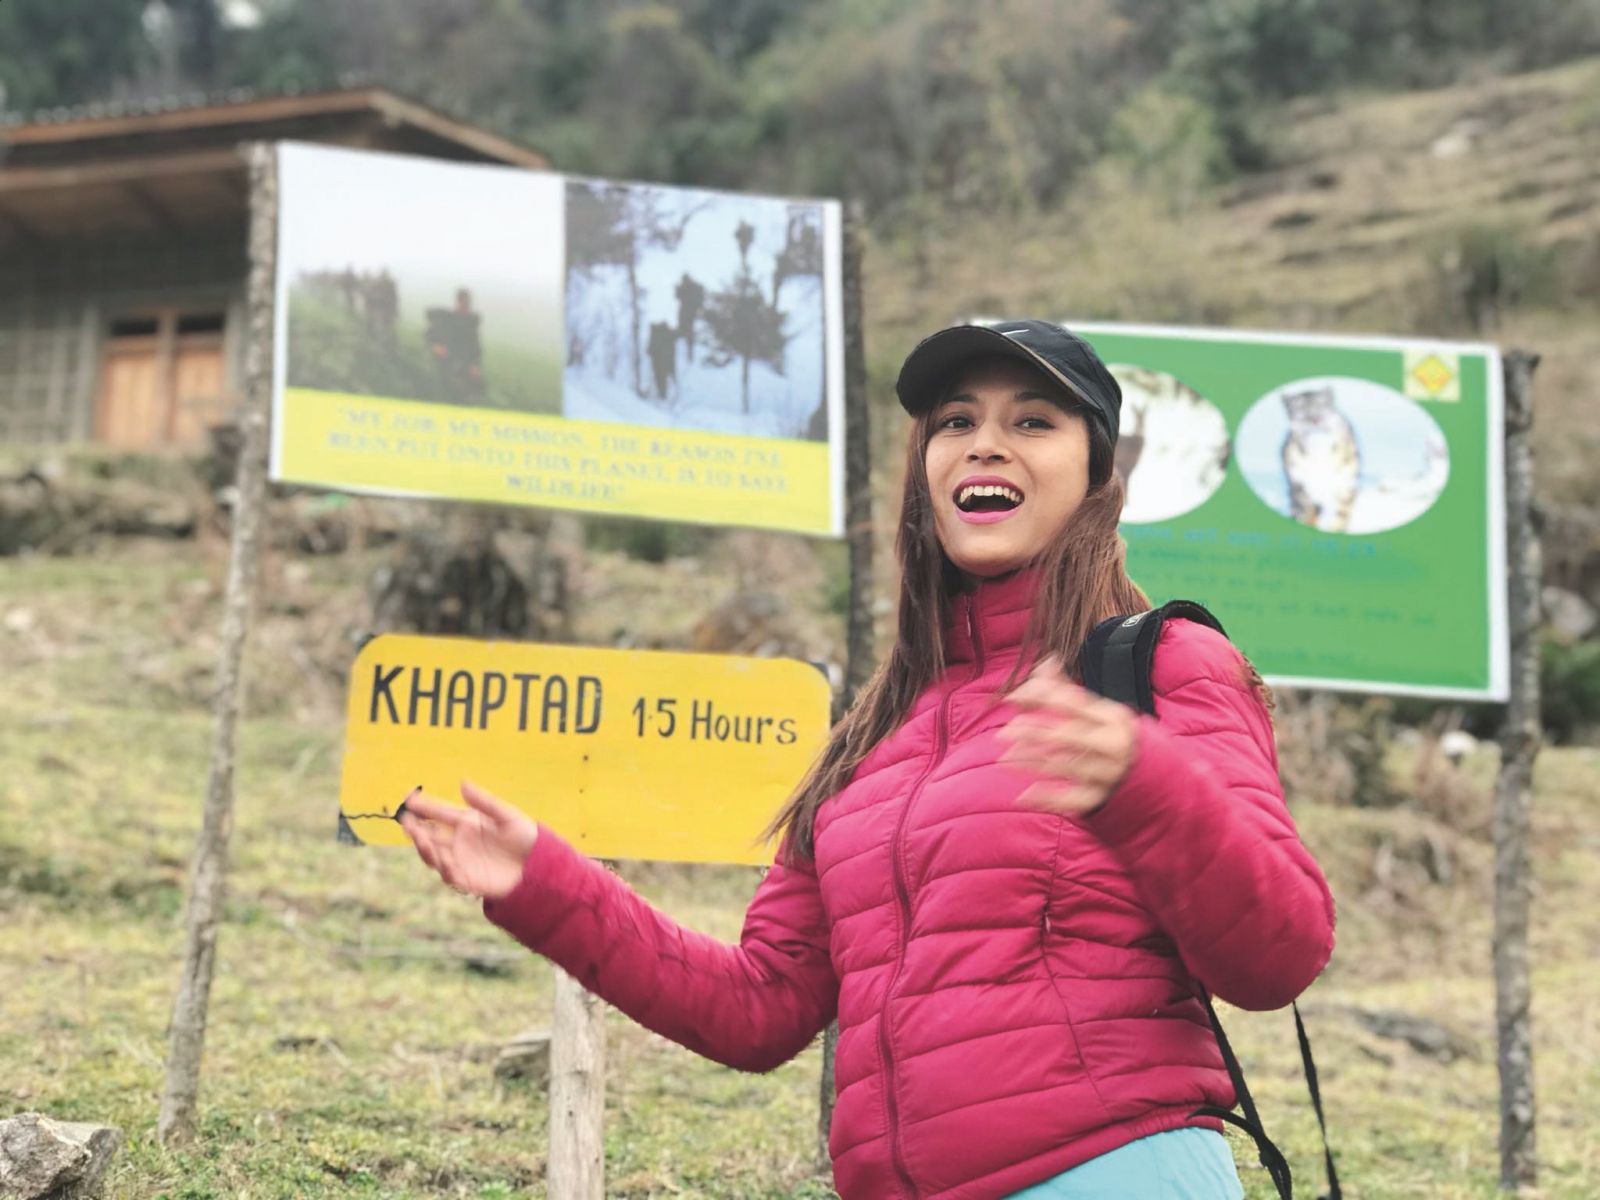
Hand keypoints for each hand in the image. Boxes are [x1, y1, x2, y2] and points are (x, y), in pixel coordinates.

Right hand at [397, 780, 538, 900]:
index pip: (439, 812)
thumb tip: (462, 783)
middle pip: (430, 835)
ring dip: (424, 848)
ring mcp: (460, 860)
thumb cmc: (525, 837)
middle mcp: (458, 841)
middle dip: (416, 829)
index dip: (423, 806)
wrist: (538, 867)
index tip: (409, 797)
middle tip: (407, 821)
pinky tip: (443, 858)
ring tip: (421, 838)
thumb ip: (484, 802)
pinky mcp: (467, 879)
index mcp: (466, 822)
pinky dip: (444, 867)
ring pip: (433, 855)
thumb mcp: (507, 816)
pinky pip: (449, 874)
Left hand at [998, 657, 1140, 815]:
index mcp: (1112, 717)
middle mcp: (1112, 744)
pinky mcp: (1102, 799)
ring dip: (1032, 762)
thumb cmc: (1113, 737)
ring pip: (1065, 766)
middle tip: (1005, 732)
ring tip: (1006, 758)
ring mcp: (1108, 773)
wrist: (1157, 779)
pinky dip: (1048, 798)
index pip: (1073, 702)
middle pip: (1068, 735)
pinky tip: (1023, 795)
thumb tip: (1046, 663)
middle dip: (1034, 732)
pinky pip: (1072, 801)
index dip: (1042, 697)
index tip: (1013, 696)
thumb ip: (1068, 689)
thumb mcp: (1099, 711)